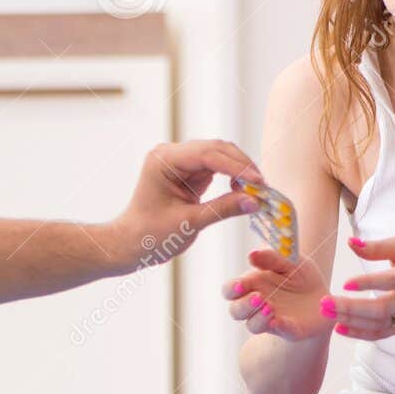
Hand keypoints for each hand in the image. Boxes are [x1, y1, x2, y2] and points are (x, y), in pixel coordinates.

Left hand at [112, 139, 262, 271]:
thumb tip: (255, 202)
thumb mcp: (189, 223)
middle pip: (216, 149)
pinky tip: (244, 191)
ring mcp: (180, 161)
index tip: (258, 182)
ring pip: (220, 156)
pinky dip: (232, 178)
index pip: (207, 154)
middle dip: (242, 167)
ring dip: (239, 171)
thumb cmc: (150, 235)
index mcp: (164, 160)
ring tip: (257, 191)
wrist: (130, 244)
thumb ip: (222, 209)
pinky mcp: (188, 172)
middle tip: (264, 187)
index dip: (236, 167)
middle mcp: (171, 154)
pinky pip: (216, 168)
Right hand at [223, 247, 333, 340]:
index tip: (240, 285)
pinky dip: (280, 327)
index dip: (231, 289)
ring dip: (258, 318)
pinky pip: (280, 331)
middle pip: (235, 311)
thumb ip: (272, 257)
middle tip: (258, 297)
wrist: (324, 296)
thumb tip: (251, 254)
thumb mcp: (290, 260)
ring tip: (270, 307)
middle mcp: (256, 305)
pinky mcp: (289, 330)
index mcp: (252, 285)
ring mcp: (271, 319)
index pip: (230, 290)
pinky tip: (281, 320)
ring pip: (252, 325)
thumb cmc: (301, 275)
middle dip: (243, 305)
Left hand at [324, 234, 394, 339]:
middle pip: (381, 308)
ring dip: (350, 320)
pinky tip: (338, 328)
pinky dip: (360, 334)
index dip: (369, 283)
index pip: (391, 281)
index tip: (346, 283)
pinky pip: (380, 334)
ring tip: (325, 312)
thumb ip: (379, 246)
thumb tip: (350, 242)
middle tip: (324, 303)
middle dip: (350, 308)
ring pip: (378, 323)